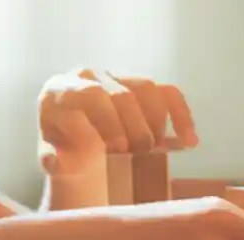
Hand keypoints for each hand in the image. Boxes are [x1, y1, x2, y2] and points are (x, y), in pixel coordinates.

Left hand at [37, 68, 198, 177]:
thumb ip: (55, 160)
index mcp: (61, 89)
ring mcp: (117, 77)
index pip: (90, 93)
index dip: (108, 120)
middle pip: (123, 94)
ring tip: (148, 150)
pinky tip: (189, 143)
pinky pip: (169, 94)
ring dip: (154, 123)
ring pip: (148, 89)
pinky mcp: (141, 87)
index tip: (116, 149)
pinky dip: (182, 117)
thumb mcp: (53, 158)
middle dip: (133, 128)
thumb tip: (61, 161)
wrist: (71, 144)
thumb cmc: (61, 151)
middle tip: (131, 154)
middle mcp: (89, 75)